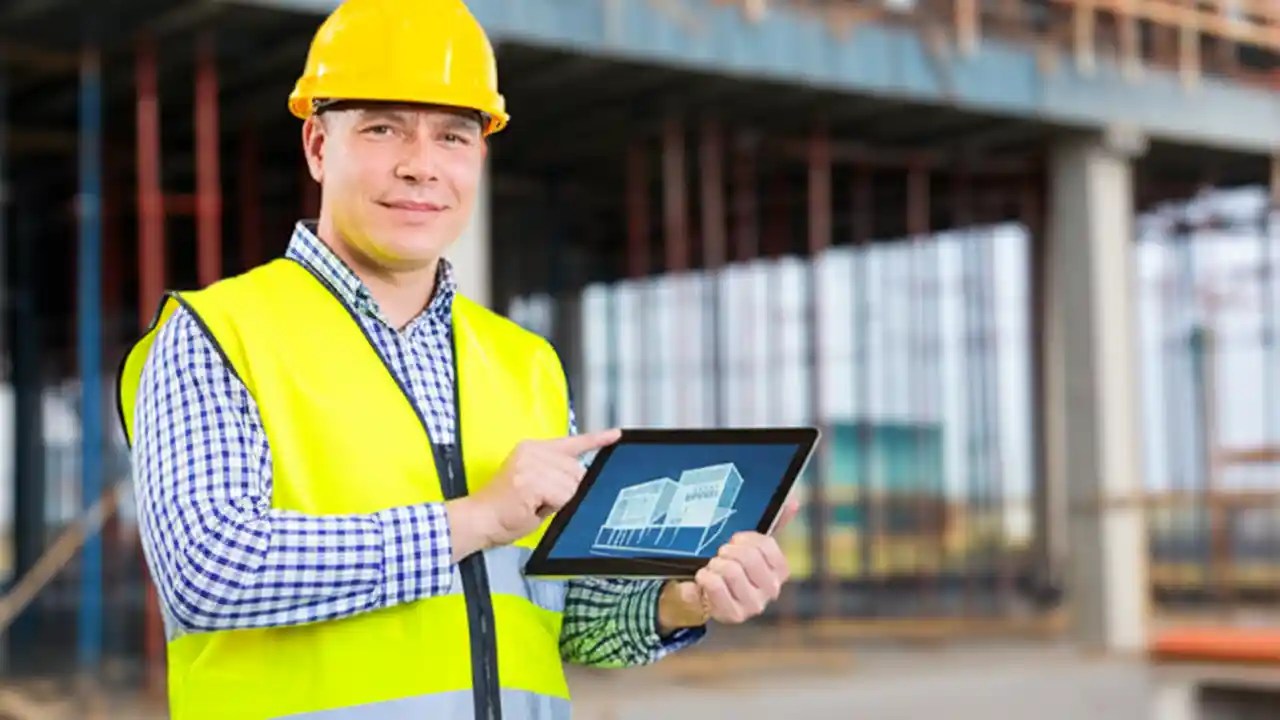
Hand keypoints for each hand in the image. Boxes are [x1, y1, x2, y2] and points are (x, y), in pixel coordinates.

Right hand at [446, 429, 620, 559]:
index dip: (596, 439)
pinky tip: (532, 507)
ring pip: (572, 486)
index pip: (571, 442)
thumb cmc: (503, 510)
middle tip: (540, 501)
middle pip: (578, 471)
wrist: (477, 520)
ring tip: (533, 504)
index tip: (614, 435)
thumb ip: (555, 476)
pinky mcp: (531, 480)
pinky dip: (552, 507)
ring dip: (558, 502)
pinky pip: (562, 496)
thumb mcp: (533, 484)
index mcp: (532, 449)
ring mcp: (531, 464)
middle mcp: (532, 451)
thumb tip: (582, 480)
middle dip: (568, 491)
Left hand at [657, 497, 798, 631]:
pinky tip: (705, 579)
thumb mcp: (748, 544)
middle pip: (749, 558)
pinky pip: (715, 584)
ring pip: (731, 571)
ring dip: (716, 564)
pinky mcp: (734, 615)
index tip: (735, 541)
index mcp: (780, 571)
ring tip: (714, 568)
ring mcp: (754, 605)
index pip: (766, 545)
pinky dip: (705, 577)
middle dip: (728, 551)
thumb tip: (793, 501)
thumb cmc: (730, 565)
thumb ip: (773, 522)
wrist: (703, 594)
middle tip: (721, 555)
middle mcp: (772, 590)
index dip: (745, 539)